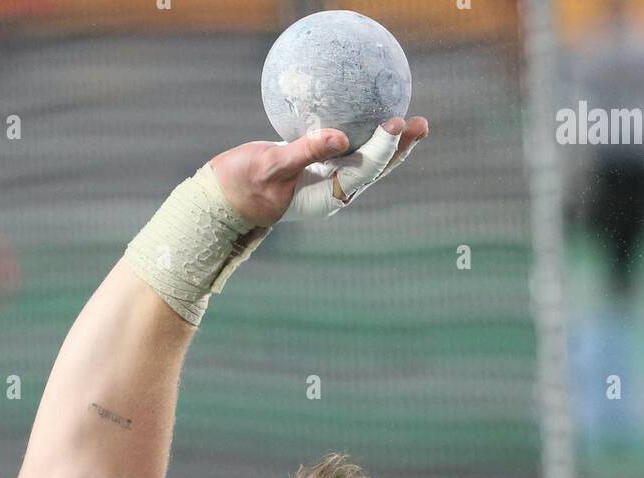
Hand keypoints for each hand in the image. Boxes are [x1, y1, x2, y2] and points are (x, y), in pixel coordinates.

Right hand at [210, 116, 428, 227]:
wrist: (222, 199)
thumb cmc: (241, 186)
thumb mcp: (270, 166)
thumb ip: (305, 152)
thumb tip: (340, 137)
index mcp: (325, 198)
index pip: (362, 172)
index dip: (382, 148)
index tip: (396, 123)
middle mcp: (332, 192)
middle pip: (374, 170)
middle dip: (398, 147)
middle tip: (421, 122)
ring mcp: (326, 182)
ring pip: (365, 162)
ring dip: (388, 143)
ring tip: (410, 120)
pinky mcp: (317, 170)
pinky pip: (346, 150)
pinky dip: (360, 134)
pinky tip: (367, 113)